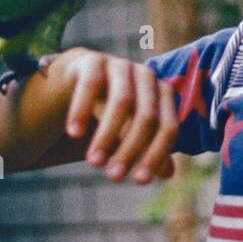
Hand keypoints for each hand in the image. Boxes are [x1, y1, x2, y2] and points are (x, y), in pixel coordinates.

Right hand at [61, 49, 178, 184]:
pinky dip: (83, 110)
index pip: (168, 127)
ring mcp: (121, 65)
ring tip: (94, 162)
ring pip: (122, 101)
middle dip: (131, 149)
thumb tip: (168, 174)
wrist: (80, 78)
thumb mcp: (130, 132)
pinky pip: (91, 84)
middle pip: (146, 116)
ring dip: (108, 135)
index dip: (156, 155)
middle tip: (113, 177)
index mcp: (163, 94)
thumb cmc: (112, 111)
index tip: (138, 181)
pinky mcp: (93, 60)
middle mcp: (146, 76)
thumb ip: (149, 149)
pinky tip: (74, 133)